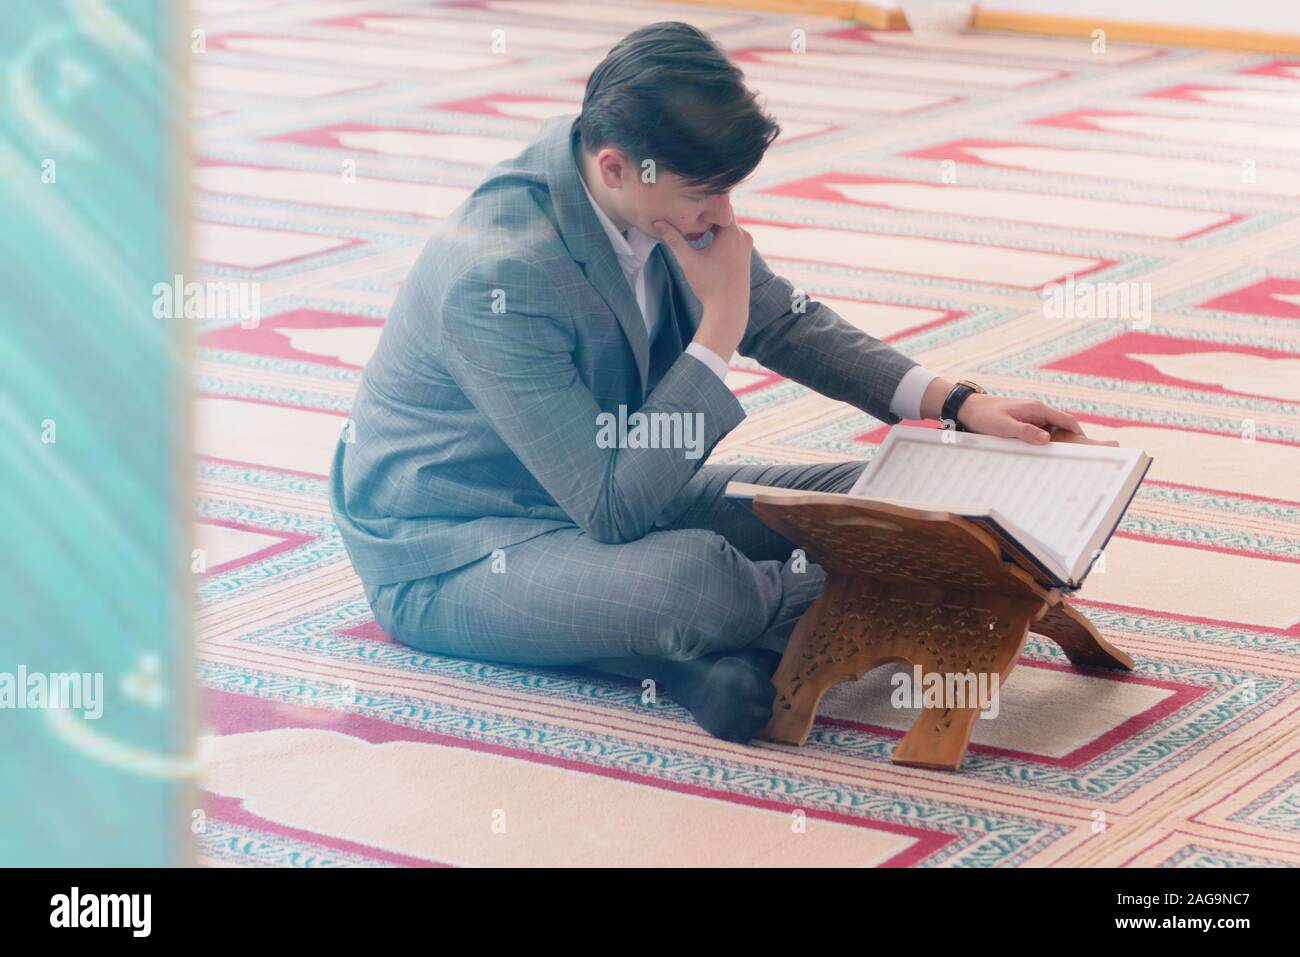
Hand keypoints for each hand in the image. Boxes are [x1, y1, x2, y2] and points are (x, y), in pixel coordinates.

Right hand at [654, 218, 751, 358]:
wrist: (729, 309)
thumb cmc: (709, 285)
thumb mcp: (688, 260)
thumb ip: (674, 239)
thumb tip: (657, 222)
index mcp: (732, 233)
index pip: (718, 206)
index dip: (702, 204)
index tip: (687, 205)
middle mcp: (743, 235)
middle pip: (722, 216)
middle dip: (705, 215)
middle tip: (687, 213)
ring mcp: (746, 244)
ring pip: (726, 226)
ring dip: (712, 226)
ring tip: (694, 226)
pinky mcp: (745, 252)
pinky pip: (731, 236)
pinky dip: (719, 235)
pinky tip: (705, 240)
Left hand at [956, 394, 1105, 444]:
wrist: (968, 407)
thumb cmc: (985, 416)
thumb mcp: (1005, 427)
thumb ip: (1026, 432)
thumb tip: (1047, 439)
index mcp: (1037, 408)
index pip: (1066, 419)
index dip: (1078, 432)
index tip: (1086, 446)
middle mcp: (1036, 410)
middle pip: (1061, 425)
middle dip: (1069, 439)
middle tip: (1074, 457)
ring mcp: (1030, 415)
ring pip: (1050, 430)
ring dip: (1055, 442)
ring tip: (1059, 458)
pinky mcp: (1022, 421)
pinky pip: (1038, 432)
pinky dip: (1042, 441)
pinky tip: (1040, 453)